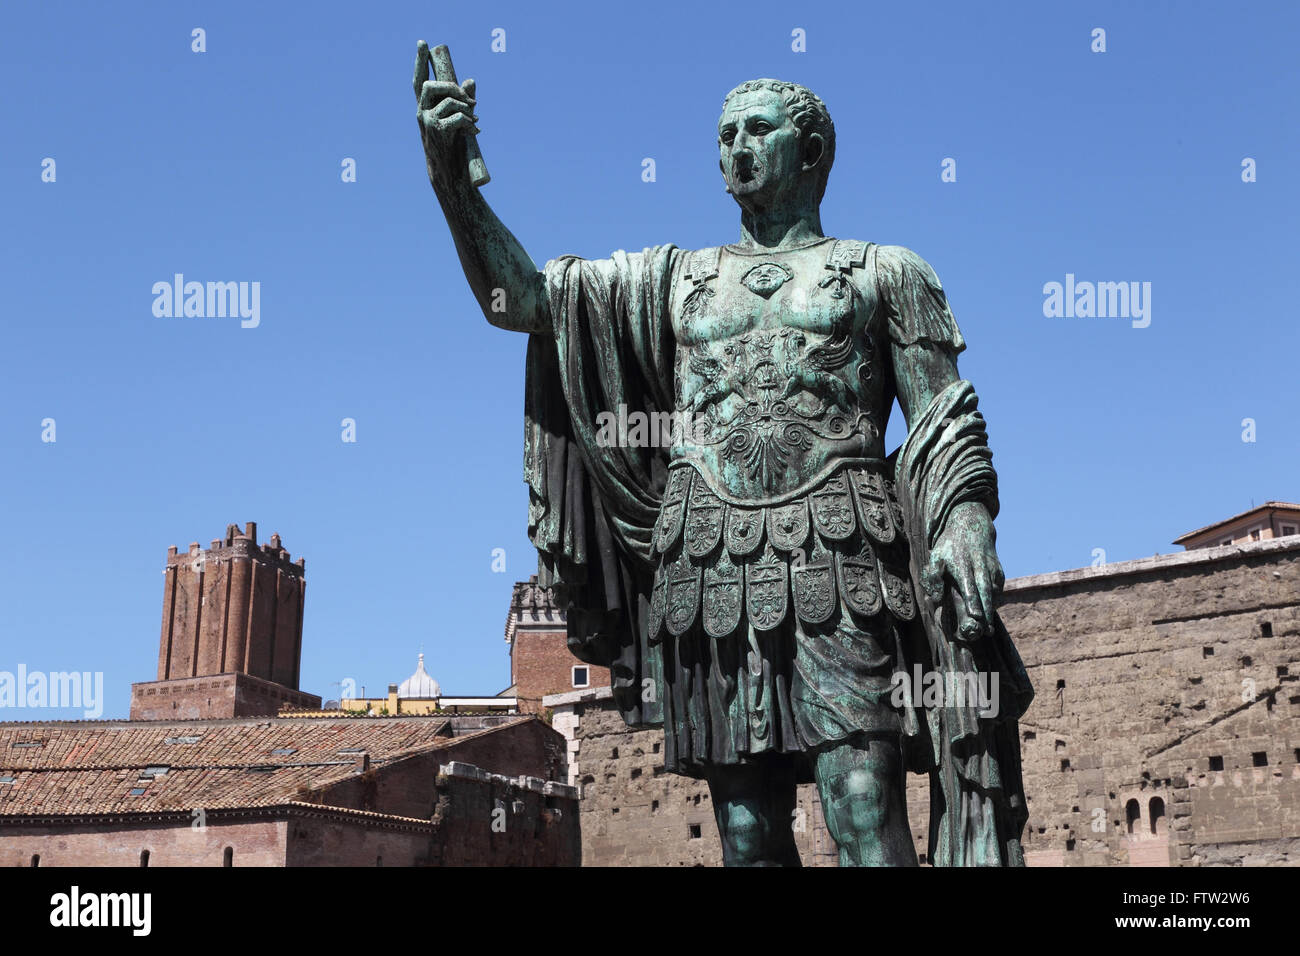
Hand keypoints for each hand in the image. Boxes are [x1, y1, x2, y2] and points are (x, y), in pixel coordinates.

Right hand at [413, 40, 478, 187]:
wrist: (450, 175)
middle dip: (453, 88)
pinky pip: (458, 116)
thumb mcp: (457, 121)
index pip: (418, 81)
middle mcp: (421, 113)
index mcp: (425, 108)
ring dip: (468, 108)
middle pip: (432, 85)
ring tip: (475, 120)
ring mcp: (427, 122)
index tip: (422, 43)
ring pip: (449, 101)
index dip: (420, 62)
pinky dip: (470, 122)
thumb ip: (463, 101)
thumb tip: (471, 80)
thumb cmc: (453, 148)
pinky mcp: (437, 131)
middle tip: (470, 101)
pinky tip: (476, 131)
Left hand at [920, 500, 1004, 639]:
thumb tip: (936, 598)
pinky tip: (990, 612)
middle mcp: (980, 567)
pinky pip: (998, 588)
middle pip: (985, 592)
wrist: (972, 525)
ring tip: (988, 629)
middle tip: (986, 631)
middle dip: (987, 612)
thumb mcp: (936, 556)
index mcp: (962, 565)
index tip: (975, 616)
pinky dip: (995, 600)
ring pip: (994, 592)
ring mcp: (991, 568)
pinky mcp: (998, 570)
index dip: (973, 602)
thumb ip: (933, 577)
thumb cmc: (950, 545)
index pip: (969, 587)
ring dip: (992, 610)